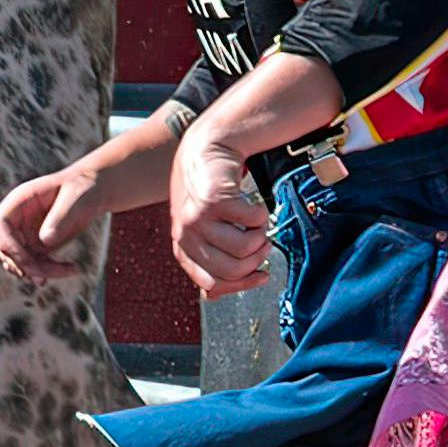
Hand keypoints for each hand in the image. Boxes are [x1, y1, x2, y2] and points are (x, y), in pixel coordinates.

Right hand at [0, 159, 111, 282]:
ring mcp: (26, 233)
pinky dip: (48, 271)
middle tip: (48, 274)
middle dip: (25, 264)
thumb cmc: (85, 187)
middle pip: (7, 247)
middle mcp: (18, 218)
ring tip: (66, 271)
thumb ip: (60, 217)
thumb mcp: (77, 199)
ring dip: (37, 271)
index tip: (27, 260)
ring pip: (19, 260)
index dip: (7, 245)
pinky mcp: (37, 244)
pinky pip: (35, 263)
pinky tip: (69, 270)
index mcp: (20, 200)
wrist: (95, 189)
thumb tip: (45, 241)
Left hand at [163, 128, 274, 297]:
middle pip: (234, 270)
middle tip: (263, 242)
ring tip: (256, 222)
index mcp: (184, 249)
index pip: (214, 285)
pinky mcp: (215, 201)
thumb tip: (217, 295)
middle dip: (257, 259)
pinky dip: (261, 214)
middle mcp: (187, 236)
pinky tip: (254, 205)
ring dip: (260, 235)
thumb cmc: (208, 192)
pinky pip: (253, 222)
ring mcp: (198, 219)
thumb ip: (211, 259)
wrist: (206, 151)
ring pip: (246, 248)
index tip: (262, 275)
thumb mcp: (204, 230)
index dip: (243, 284)